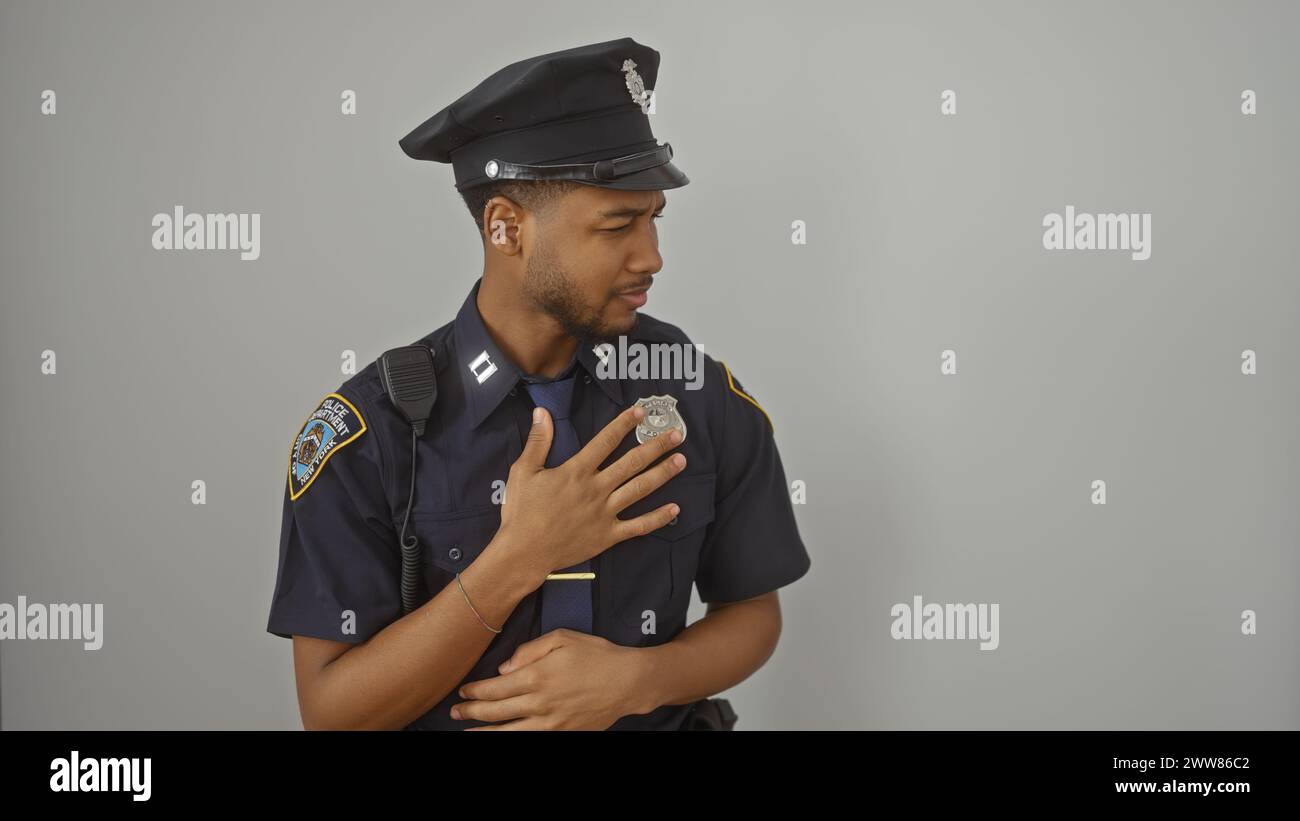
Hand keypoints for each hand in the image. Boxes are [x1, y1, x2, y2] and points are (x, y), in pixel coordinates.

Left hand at [450, 629, 651, 729]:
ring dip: (484, 734)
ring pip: (508, 733)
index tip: (463, 692)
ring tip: (466, 734)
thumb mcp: (562, 638)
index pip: (494, 688)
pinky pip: (531, 739)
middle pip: (495, 713)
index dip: (475, 692)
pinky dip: (513, 740)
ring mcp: (551, 723)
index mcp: (536, 676)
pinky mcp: (562, 733)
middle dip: (471, 714)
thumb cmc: (596, 655)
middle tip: (456, 713)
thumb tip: (505, 668)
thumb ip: (529, 651)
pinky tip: (503, 738)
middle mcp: (539, 703)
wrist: (628, 682)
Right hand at [496, 404, 685, 577]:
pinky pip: (638, 526)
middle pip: (632, 463)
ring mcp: (605, 513)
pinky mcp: (608, 535)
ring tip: (681, 461)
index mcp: (576, 471)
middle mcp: (596, 489)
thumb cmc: (521, 512)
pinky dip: (658, 518)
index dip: (624, 424)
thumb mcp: (523, 471)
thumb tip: (541, 412)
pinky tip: (675, 509)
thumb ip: (538, 441)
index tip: (641, 412)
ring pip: (640, 489)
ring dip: (662, 474)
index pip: (605, 441)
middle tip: (677, 434)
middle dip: (656, 446)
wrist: (524, 553)